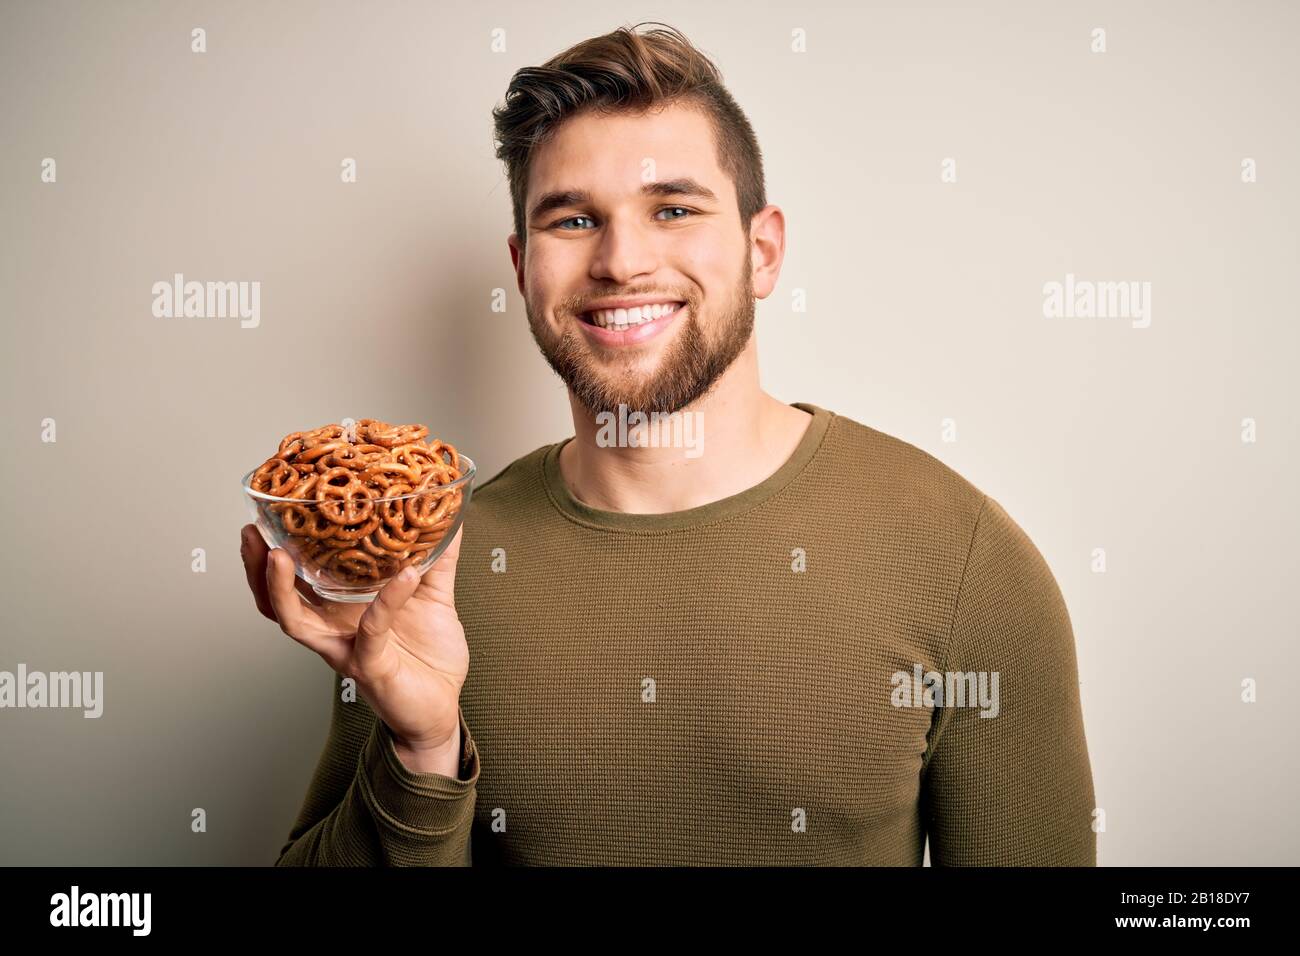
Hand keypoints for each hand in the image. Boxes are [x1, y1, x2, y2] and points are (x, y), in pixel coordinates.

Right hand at [240, 523, 467, 758]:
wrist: (441, 706)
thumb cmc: (428, 656)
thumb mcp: (433, 596)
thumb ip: (438, 558)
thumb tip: (448, 515)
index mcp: (341, 608)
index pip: (298, 578)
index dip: (277, 549)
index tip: (270, 513)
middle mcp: (333, 628)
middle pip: (276, 601)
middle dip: (257, 568)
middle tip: (251, 534)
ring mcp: (345, 648)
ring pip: (296, 622)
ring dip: (281, 590)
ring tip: (279, 555)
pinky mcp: (368, 667)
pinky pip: (371, 630)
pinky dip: (387, 602)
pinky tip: (405, 577)